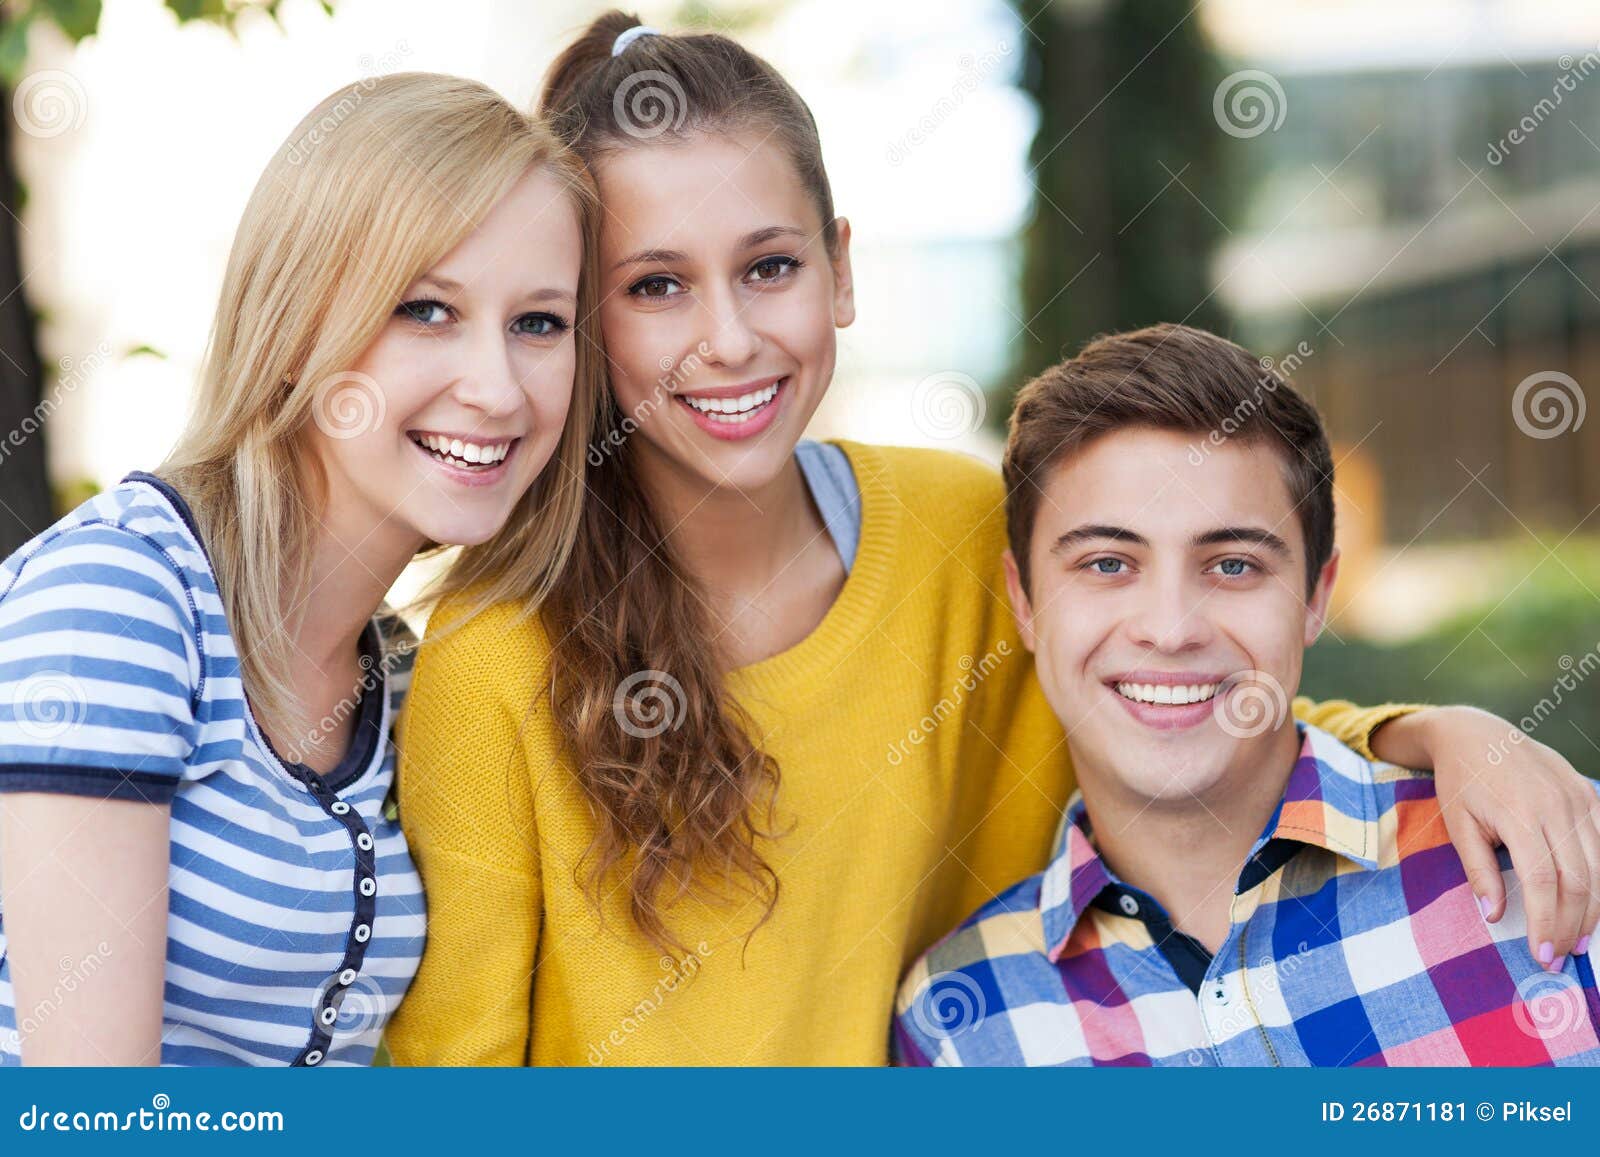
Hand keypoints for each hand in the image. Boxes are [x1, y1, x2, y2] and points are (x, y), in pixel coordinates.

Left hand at [1370, 706, 1599, 969]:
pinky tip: (1593, 904)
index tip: (1542, 955)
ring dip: (1593, 910)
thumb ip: (1477, 871)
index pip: (1544, 882)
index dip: (1547, 923)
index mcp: (1520, 815)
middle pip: (1578, 880)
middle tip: (1560, 957)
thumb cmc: (1460, 781)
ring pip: (1599, 867)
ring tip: (1579, 942)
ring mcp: (1578, 798)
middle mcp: (1556, 807)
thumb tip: (1494, 917)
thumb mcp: (1458, 824)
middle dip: (1572, 926)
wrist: (1475, 732)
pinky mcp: (1588, 793)